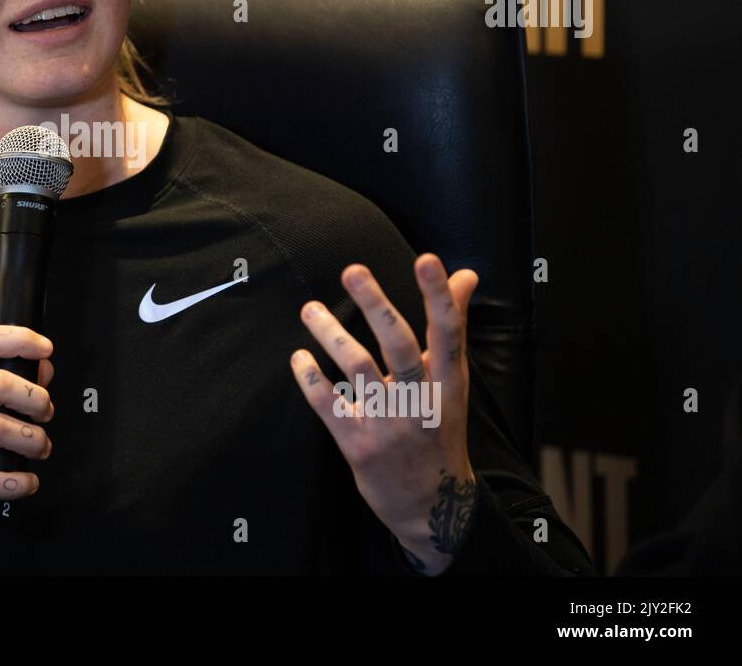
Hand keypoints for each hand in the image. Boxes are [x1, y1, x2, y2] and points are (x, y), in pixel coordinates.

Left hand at [290, 253, 479, 574]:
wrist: (430, 506)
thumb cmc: (437, 430)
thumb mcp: (452, 383)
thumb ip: (452, 326)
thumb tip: (466, 275)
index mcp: (448, 381)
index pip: (448, 331)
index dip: (439, 295)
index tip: (427, 259)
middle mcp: (420, 400)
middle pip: (399, 345)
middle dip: (376, 305)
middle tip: (353, 269)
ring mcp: (388, 423)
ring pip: (358, 368)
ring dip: (331, 334)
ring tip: (310, 308)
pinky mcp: (358, 444)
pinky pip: (328, 404)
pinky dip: (310, 378)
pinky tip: (299, 357)